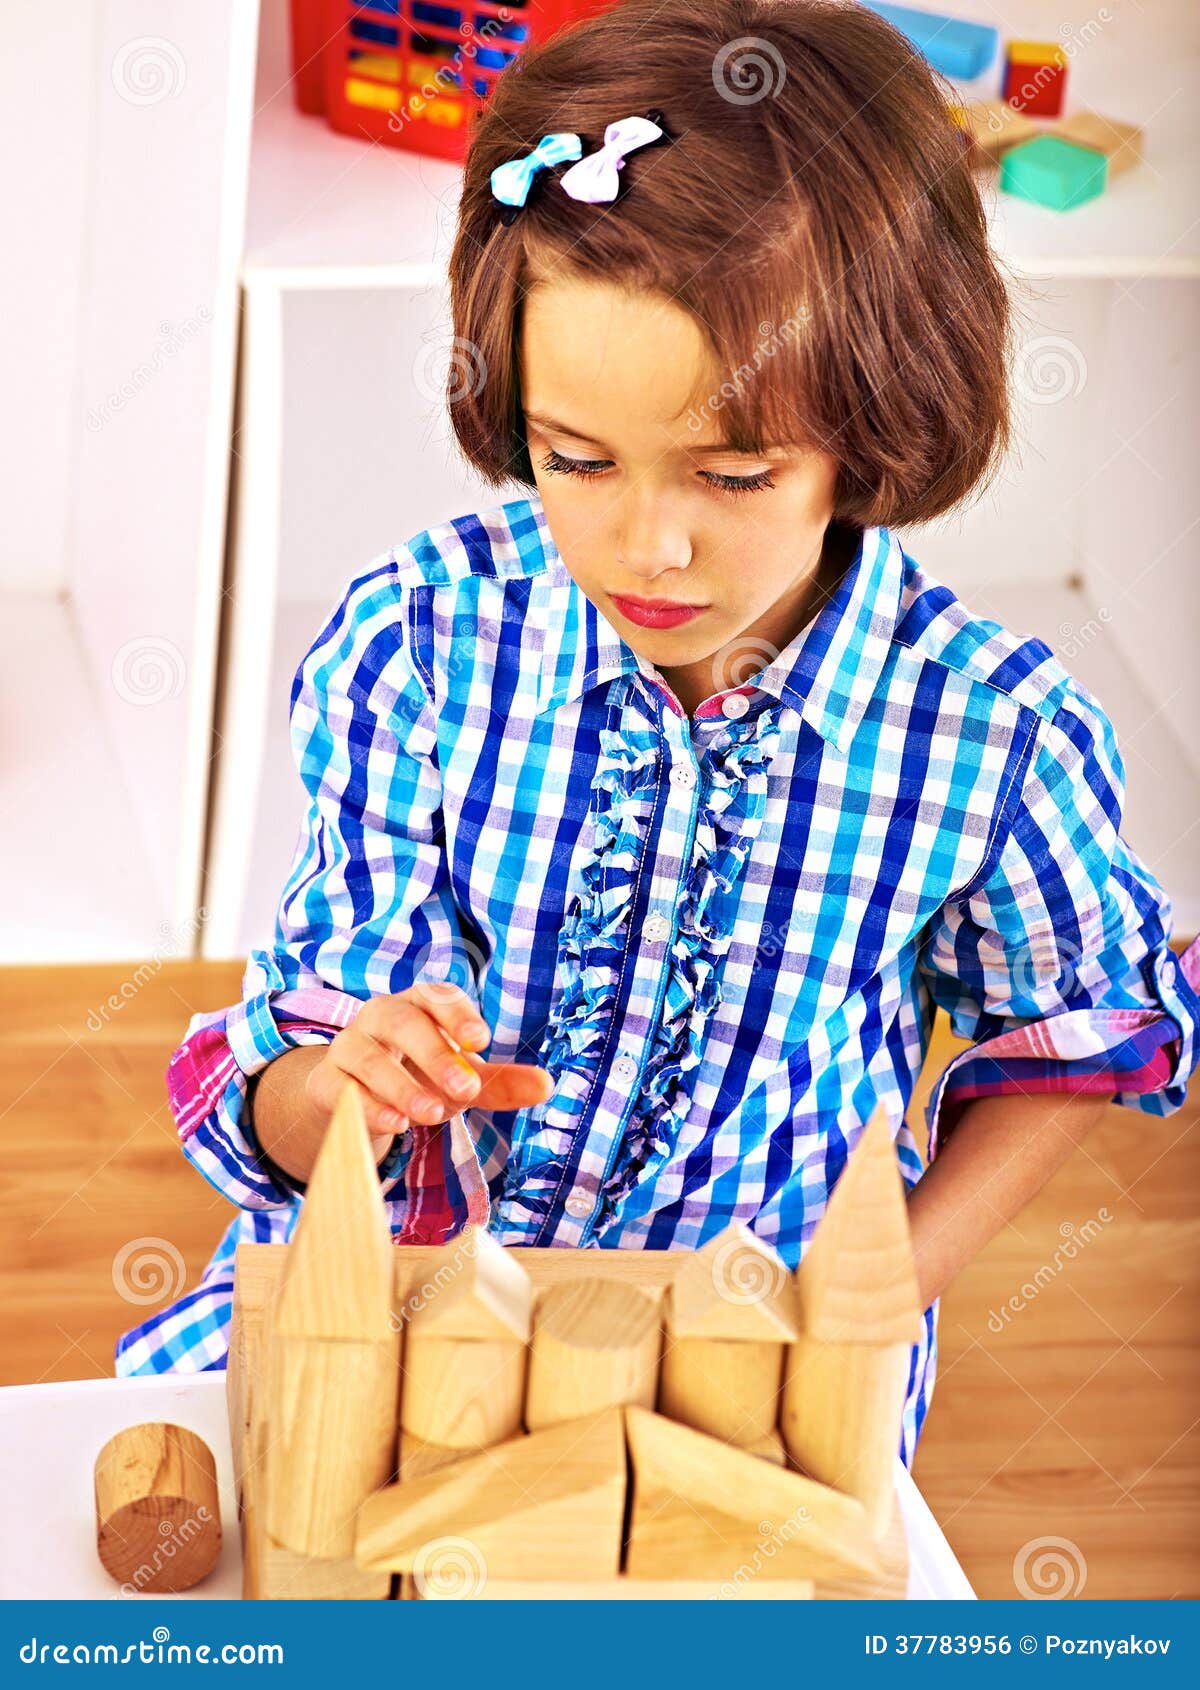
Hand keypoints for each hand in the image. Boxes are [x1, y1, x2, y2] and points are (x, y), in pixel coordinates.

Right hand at [305, 981, 553, 1142]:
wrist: (354, 1098)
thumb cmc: (418, 1076)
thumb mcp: (460, 1079)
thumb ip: (501, 1083)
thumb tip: (547, 1085)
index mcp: (419, 1005)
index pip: (437, 997)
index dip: (457, 1015)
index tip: (480, 1041)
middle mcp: (381, 1017)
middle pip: (403, 1020)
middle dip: (435, 1054)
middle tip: (467, 1090)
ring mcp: (349, 1046)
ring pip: (370, 1057)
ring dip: (402, 1086)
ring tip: (433, 1115)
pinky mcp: (326, 1081)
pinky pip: (343, 1089)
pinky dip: (368, 1107)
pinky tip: (396, 1125)